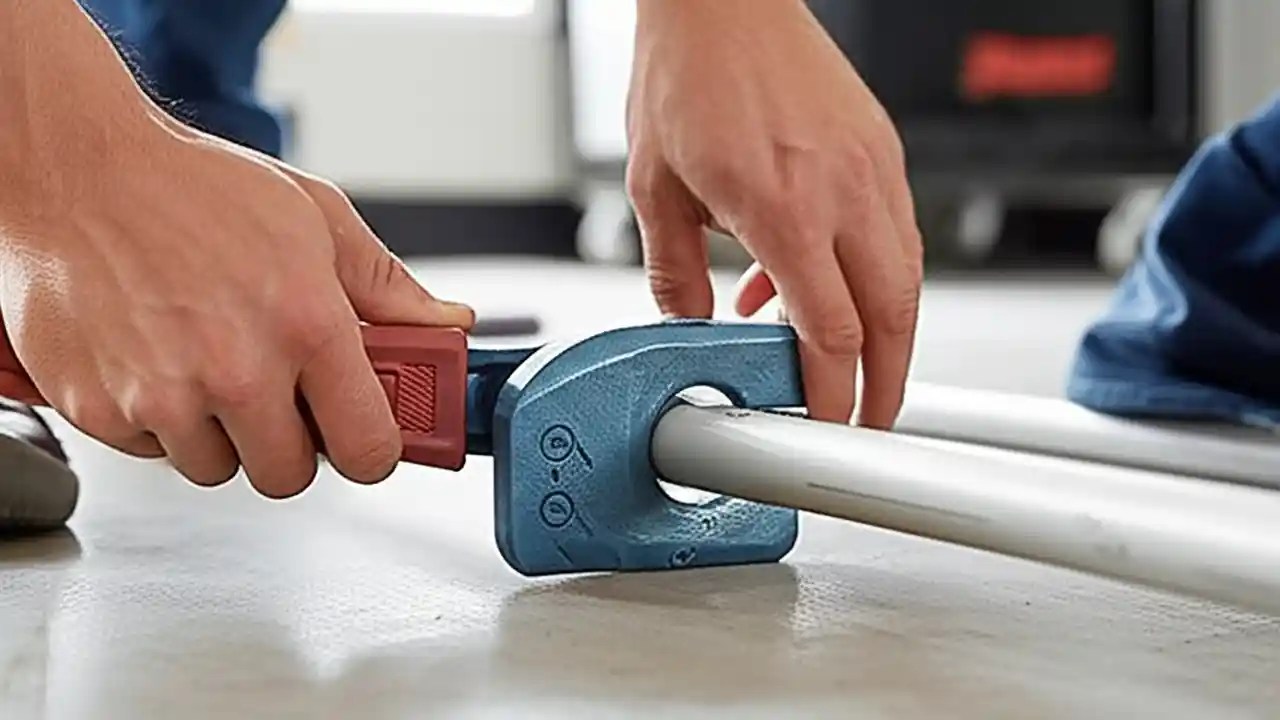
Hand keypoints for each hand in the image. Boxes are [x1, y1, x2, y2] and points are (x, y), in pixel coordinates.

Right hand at [0, 116, 471, 497]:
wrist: (74, 166)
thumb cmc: (195, 187)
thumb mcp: (317, 220)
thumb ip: (389, 287)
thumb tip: (449, 325)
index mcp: (306, 326)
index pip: (368, 450)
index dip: (371, 449)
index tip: (364, 439)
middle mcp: (236, 371)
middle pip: (288, 477)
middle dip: (291, 444)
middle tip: (278, 394)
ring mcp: (161, 396)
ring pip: (216, 469)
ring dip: (221, 433)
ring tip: (208, 363)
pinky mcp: (98, 408)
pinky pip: (150, 452)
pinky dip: (158, 421)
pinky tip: (157, 359)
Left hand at [627, 0, 922, 427]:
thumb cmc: (688, 74)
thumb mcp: (656, 189)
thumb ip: (675, 273)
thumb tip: (688, 326)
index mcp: (784, 210)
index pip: (831, 333)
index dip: (835, 394)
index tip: (828, 425)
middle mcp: (842, 191)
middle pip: (893, 317)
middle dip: (887, 384)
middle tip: (869, 420)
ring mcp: (873, 167)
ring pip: (908, 276)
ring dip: (890, 334)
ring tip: (857, 367)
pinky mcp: (881, 148)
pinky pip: (897, 231)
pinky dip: (875, 276)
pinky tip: (822, 284)